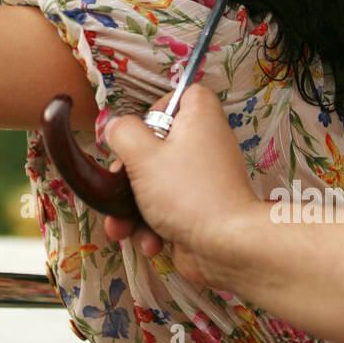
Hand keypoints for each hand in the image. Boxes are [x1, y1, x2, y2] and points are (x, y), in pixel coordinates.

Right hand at [101, 83, 259, 288]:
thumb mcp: (143, 156)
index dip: (159, 108)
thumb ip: (123, 133)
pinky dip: (155, 225)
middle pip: (159, 144)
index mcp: (200, 119)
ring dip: (134, 207)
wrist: (227, 247)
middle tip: (120, 184)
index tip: (142, 130)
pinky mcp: (200, 209)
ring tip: (122, 226)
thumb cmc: (188, 194)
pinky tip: (150, 241)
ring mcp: (203, 180)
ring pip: (157, 182)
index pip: (185, 95)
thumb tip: (115, 127)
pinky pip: (168, 209)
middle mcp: (205, 145)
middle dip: (130, 172)